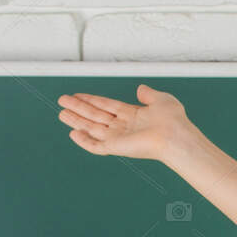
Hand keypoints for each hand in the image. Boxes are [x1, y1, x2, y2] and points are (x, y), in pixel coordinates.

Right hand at [56, 83, 195, 161]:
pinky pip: (96, 146)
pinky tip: (73, 133)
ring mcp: (120, 138)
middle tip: (62, 101)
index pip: (107, 106)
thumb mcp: (161, 99)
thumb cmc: (174, 121)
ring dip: (76, 120)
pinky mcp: (117, 148)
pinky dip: (84, 141)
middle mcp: (125, 127)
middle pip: (96, 115)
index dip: (92, 100)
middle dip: (78, 108)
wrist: (175, 136)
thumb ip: (149, 94)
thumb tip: (141, 88)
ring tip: (61, 113)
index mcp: (134, 115)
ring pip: (92, 128)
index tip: (78, 95)